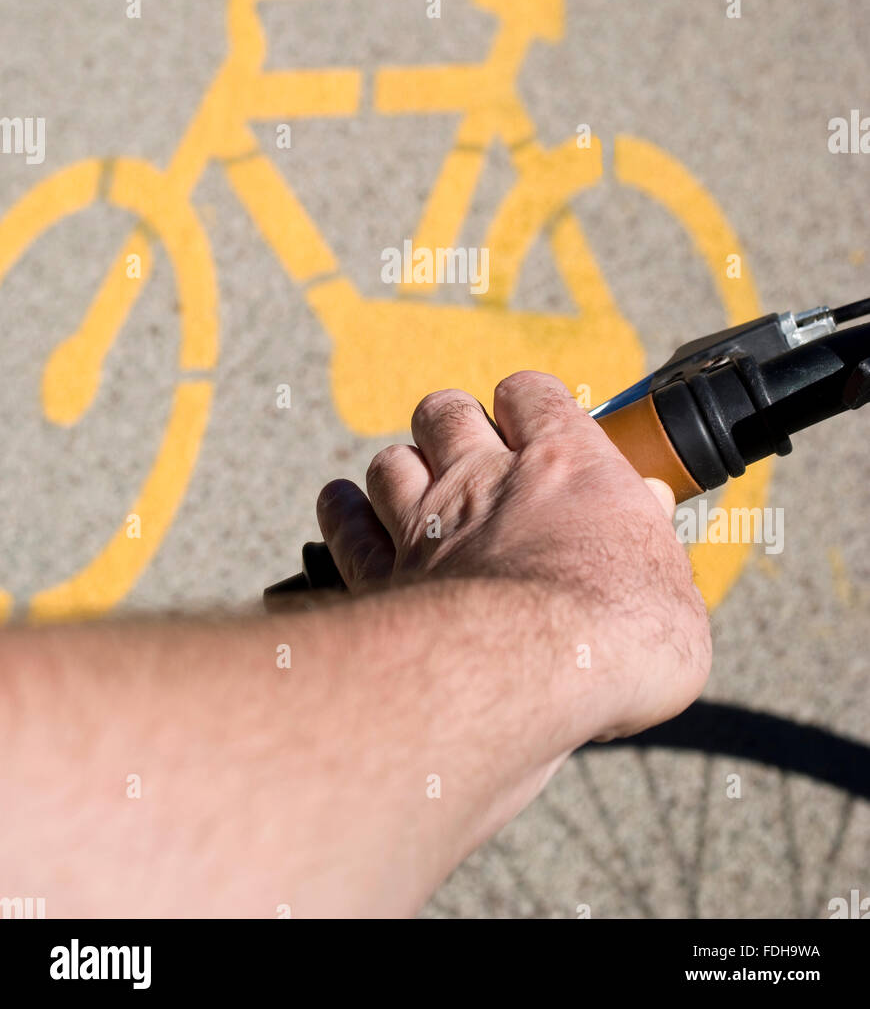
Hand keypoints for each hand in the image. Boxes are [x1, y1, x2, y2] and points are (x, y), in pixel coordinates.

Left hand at [316, 370, 710, 746]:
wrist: (532, 671)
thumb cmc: (622, 632)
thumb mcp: (674, 588)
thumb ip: (653, 539)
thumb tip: (653, 506)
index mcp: (565, 461)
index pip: (532, 393)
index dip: (528, 404)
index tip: (534, 424)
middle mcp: (487, 476)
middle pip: (446, 411)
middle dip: (452, 423)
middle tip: (468, 453)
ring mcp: (426, 521)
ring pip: (390, 461)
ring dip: (399, 469)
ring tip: (413, 488)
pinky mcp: (383, 574)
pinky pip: (345, 528)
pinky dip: (342, 515)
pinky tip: (343, 510)